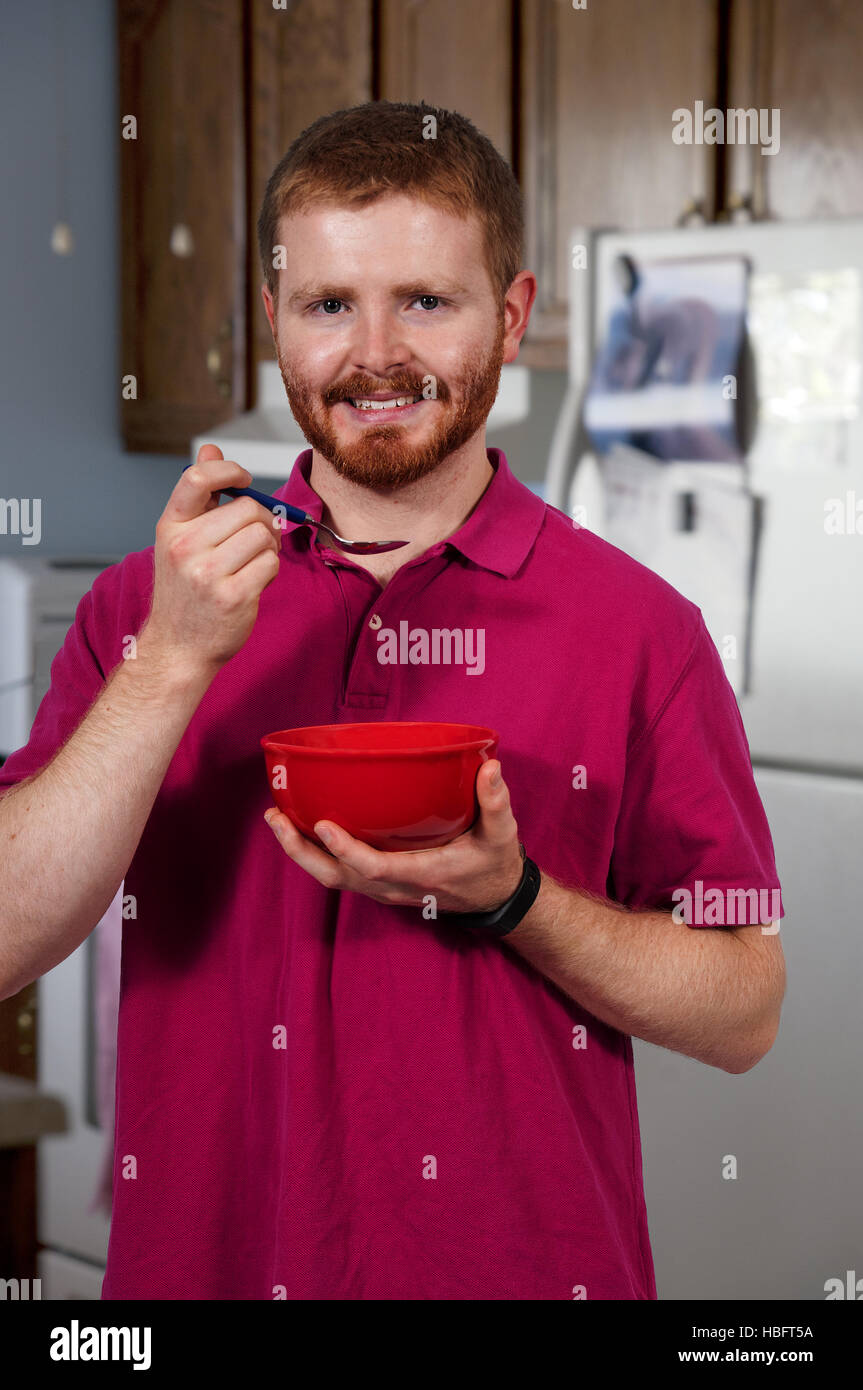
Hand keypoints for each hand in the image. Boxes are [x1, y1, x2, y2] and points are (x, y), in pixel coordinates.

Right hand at [141, 443, 282, 674]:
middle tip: (254, 540)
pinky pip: (271, 562)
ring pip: (262, 534)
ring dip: (268, 546)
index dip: (228, 469)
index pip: (196, 479)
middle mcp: (185, 547)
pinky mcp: (234, 596)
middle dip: (261, 521)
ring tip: (253, 562)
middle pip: (247, 508)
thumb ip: (199, 497)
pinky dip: (270, 570)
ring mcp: (208, 573)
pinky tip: (254, 581)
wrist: (178, 647)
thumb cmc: (184, 591)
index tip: (242, 479)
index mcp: (170, 527)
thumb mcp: (180, 540)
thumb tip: (210, 449)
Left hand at [264, 760, 523, 914]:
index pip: (376, 869)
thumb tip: (490, 767)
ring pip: (331, 877)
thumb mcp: (503, 835)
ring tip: (275, 818)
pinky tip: (300, 825)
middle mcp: (395, 887)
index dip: (347, 850)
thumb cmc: (494, 863)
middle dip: (301, 851)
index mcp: (423, 874)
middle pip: (337, 877)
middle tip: (276, 818)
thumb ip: (496, 802)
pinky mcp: (378, 884)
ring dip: (300, 851)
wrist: (493, 897)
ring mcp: (383, 889)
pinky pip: (338, 872)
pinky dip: (313, 853)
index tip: (323, 825)